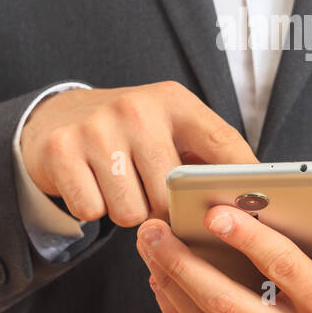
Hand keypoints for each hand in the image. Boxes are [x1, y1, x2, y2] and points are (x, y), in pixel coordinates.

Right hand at [20, 81, 256, 226]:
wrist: (58, 116)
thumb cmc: (130, 133)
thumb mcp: (170, 128)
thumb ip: (208, 156)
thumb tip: (253, 202)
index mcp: (174, 100)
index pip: (222, 143)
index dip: (240, 180)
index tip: (253, 206)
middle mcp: (136, 108)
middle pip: (169, 195)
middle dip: (162, 208)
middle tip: (150, 192)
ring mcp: (96, 128)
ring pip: (131, 211)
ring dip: (127, 210)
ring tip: (119, 184)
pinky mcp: (61, 150)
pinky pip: (92, 211)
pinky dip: (93, 208)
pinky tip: (91, 183)